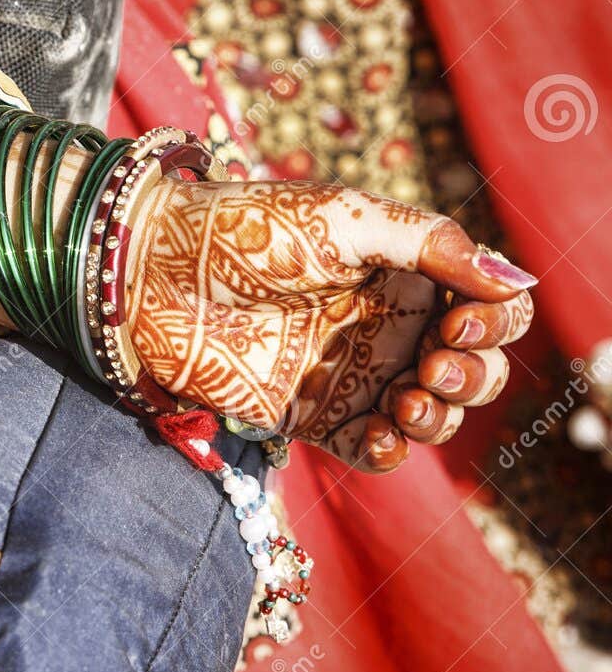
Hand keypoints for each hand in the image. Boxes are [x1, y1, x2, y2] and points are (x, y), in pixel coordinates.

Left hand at [125, 180, 537, 470]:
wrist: (153, 272)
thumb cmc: (244, 231)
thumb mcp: (344, 219)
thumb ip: (431, 246)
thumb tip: (517, 279)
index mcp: (403, 272)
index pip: (487, 306)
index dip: (495, 322)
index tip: (462, 320)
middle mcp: (385, 325)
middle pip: (471, 368)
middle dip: (471, 375)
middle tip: (431, 365)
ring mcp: (350, 373)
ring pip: (430, 416)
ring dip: (441, 418)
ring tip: (409, 402)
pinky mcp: (310, 415)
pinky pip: (372, 450)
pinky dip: (390, 452)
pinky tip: (380, 435)